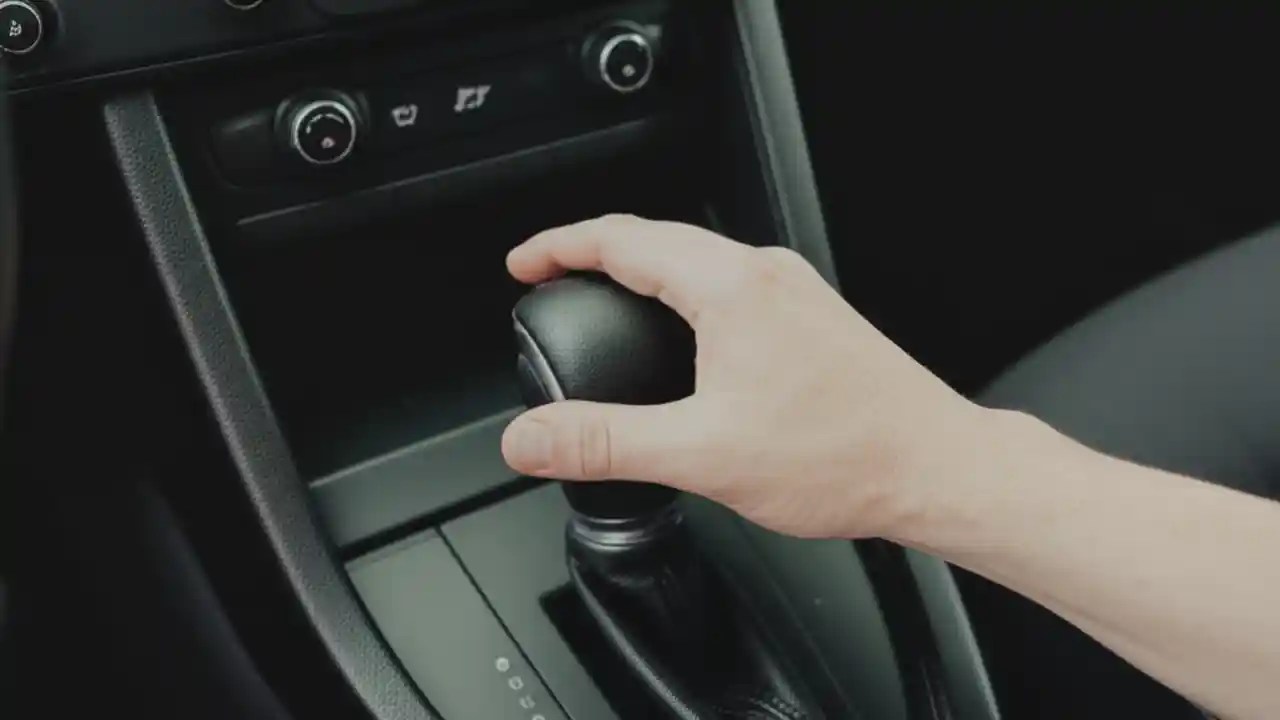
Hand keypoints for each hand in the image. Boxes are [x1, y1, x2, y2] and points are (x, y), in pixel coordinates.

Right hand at [502, 214, 988, 538]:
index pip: (621, 239)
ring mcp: (793, 291)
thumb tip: (531, 437)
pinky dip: (682, 291)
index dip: (559, 246)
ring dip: (641, 268)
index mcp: (731, 288)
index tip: (523, 262)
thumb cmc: (844, 455)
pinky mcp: (811, 317)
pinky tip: (680, 331)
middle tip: (550, 275)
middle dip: (593, 252)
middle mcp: (766, 274)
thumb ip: (605, 444)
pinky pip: (728, 282)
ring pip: (696, 258)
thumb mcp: (703, 454)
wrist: (934, 467)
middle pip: (657, 238)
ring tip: (603, 297)